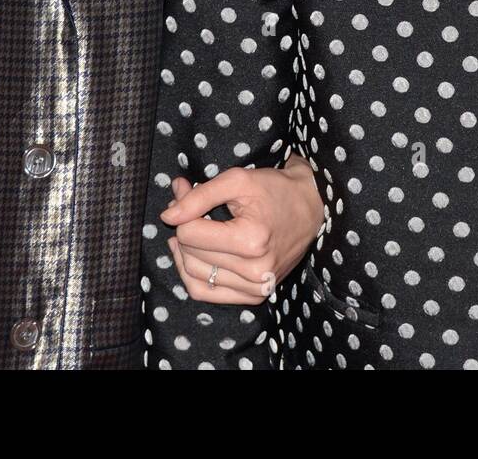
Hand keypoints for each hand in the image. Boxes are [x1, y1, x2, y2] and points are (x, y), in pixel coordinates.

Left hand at [160, 154, 325, 304]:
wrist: (309, 209)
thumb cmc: (274, 190)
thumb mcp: (237, 180)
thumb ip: (199, 196)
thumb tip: (168, 216)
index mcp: (252, 241)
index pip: (190, 234)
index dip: (182, 211)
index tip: (185, 194)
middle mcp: (255, 272)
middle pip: (190, 254)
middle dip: (182, 228)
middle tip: (186, 206)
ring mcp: (255, 289)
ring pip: (193, 275)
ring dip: (184, 250)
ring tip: (192, 229)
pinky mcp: (254, 296)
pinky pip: (205, 294)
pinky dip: (191, 274)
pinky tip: (194, 254)